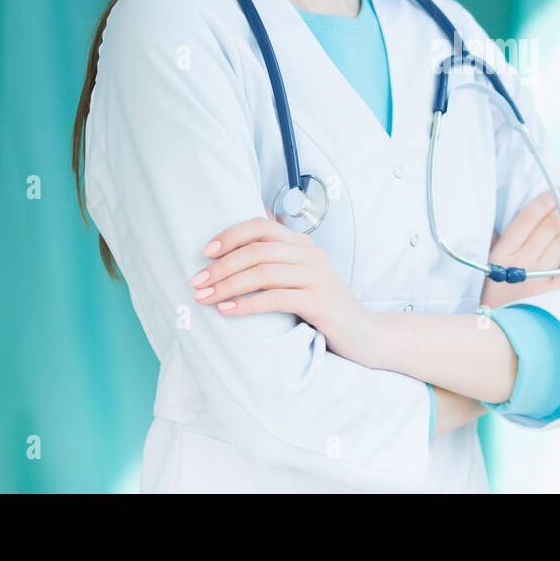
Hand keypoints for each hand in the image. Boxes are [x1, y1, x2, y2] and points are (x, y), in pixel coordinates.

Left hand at [189, 210, 375, 363]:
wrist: (363, 335)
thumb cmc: (324, 308)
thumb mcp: (301, 279)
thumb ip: (277, 262)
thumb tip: (237, 249)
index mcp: (304, 245)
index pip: (261, 226)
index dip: (231, 235)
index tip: (205, 252)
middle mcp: (311, 255)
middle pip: (257, 250)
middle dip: (221, 265)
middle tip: (195, 282)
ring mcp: (317, 277)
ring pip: (263, 272)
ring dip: (227, 285)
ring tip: (204, 297)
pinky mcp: (318, 302)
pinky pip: (274, 298)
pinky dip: (246, 304)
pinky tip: (226, 311)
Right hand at [479, 186, 559, 309]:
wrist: (493, 330)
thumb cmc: (490, 293)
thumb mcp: (487, 262)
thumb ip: (498, 238)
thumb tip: (516, 217)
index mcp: (503, 251)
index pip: (529, 217)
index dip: (549, 200)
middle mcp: (521, 263)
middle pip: (551, 229)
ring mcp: (538, 279)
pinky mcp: (552, 295)